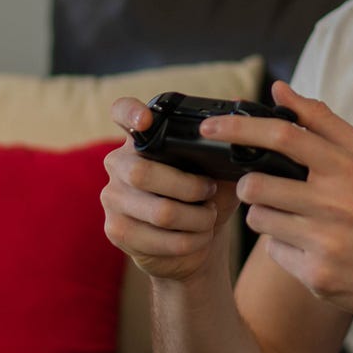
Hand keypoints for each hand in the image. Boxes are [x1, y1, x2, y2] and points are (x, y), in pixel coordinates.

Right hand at [100, 97, 241, 281]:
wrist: (193, 244)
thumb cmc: (205, 198)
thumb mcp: (217, 169)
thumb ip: (223, 144)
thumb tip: (239, 108)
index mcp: (143, 139)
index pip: (122, 112)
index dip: (131, 113)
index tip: (146, 121)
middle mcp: (119, 164)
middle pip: (144, 172)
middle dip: (190, 188)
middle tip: (209, 192)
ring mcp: (112, 197)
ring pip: (159, 212)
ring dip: (197, 219)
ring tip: (209, 218)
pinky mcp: (116, 230)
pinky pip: (157, 239)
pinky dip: (189, 241)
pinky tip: (198, 237)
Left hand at [200, 81, 352, 335]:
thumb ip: (322, 121)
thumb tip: (279, 90)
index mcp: (348, 167)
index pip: (283, 136)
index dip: (240, 128)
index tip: (212, 126)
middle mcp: (337, 204)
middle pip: (257, 184)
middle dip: (248, 183)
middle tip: (263, 185)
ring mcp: (325, 242)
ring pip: (258, 219)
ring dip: (266, 215)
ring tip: (295, 217)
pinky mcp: (316, 276)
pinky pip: (273, 251)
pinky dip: (283, 245)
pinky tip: (309, 245)